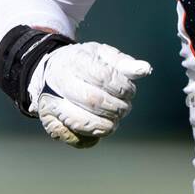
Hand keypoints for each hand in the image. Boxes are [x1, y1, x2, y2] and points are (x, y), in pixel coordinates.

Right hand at [27, 42, 152, 147]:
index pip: (103, 77)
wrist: (51, 72)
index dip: (122, 88)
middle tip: (125, 107)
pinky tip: (99, 130)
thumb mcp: (103, 55)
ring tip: (114, 120)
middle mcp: (58, 83)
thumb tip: (145, 69)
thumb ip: (124, 63)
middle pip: (93, 100)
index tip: (130, 92)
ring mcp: (50, 104)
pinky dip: (90, 138)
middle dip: (117, 108)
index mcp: (74, 61)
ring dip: (105, 125)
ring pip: (81, 121)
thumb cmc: (85, 63)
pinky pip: (71, 137)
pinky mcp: (49, 122)